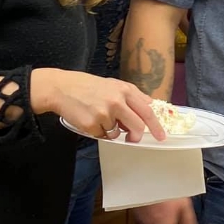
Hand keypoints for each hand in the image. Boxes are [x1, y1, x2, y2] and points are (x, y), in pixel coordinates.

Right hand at [30, 68, 166, 142]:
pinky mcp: (92, 125)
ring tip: (99, 118)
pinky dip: (98, 132)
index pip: (147, 110)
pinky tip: (89, 120)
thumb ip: (130, 96)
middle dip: (136, 135)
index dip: (156, 125)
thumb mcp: (112, 84)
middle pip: (137, 126)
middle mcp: (116, 101)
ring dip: (111, 131)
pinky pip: (102, 136)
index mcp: (124, 90)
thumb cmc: (87, 86)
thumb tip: (148, 108)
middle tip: (132, 138)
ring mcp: (104, 114)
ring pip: (117, 133)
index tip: (161, 136)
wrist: (61, 88)